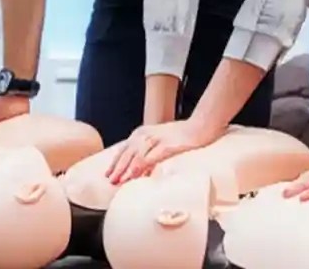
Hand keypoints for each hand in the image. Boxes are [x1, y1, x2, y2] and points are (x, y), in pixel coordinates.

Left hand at [106, 118, 220, 184]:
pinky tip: (135, 175)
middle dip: (117, 168)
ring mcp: (156, 139)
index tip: (108, 174)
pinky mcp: (166, 146)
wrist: (200, 127)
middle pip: (127, 153)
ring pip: (135, 156)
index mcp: (142, 133)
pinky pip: (150, 158)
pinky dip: (141, 167)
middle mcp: (146, 135)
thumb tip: (140, 170)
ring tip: (119, 181)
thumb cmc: (181, 135)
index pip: (124, 149)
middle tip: (110, 181)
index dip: (115, 162)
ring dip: (126, 169)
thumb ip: (148, 153)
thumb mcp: (160, 141)